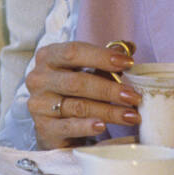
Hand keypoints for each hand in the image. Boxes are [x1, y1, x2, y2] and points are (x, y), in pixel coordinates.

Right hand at [26, 42, 140, 149]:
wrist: (54, 124)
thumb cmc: (72, 91)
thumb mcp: (86, 70)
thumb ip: (105, 59)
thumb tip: (129, 47)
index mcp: (48, 57)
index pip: (74, 51)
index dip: (102, 56)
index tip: (128, 63)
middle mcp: (39, 78)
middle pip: (77, 82)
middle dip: (109, 89)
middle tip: (134, 96)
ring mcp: (39, 104)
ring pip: (78, 106)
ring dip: (108, 111)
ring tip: (131, 115)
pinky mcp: (43, 127)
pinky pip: (68, 126)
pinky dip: (86, 126)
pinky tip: (103, 126)